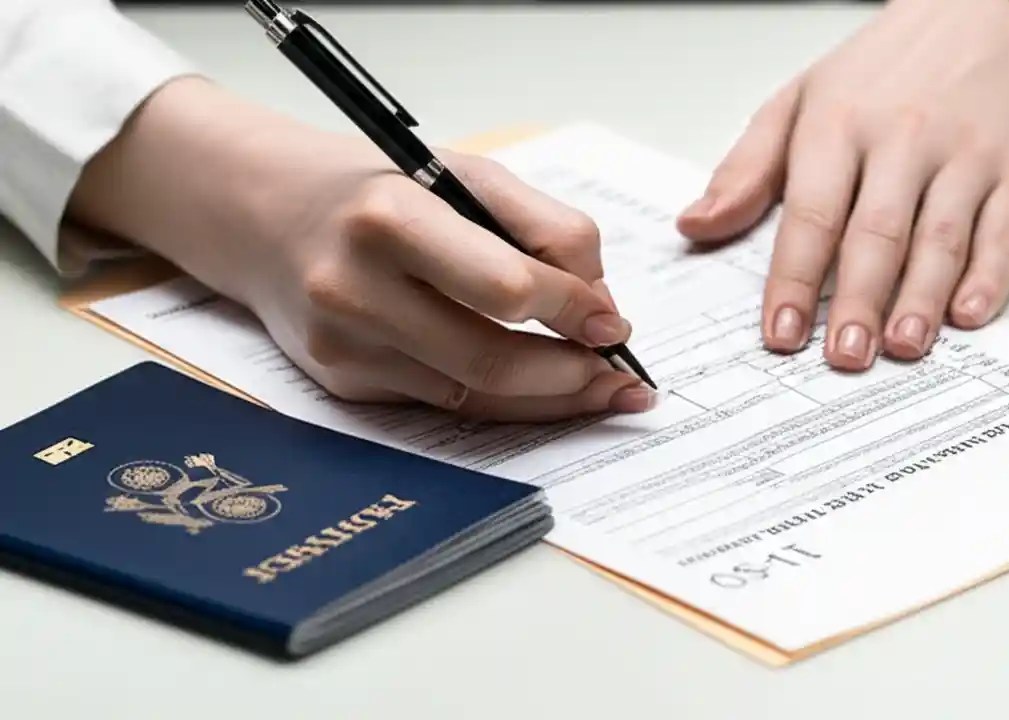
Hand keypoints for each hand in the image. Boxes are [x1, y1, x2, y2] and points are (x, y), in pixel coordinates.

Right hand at [68, 78, 655, 420]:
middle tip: (621, 375)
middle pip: (490, 358)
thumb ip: (545, 229)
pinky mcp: (341, 383)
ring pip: (472, 394)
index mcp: (390, 217)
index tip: (614, 323)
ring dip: (549, 399)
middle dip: (570, 374)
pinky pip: (444, 403)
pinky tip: (542, 390)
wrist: (263, 213)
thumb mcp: (466, 175)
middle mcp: (355, 288)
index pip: (503, 287)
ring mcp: (344, 346)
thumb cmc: (381, 186)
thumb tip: (600, 306)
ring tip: (599, 388)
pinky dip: (503, 401)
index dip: (571, 311)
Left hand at [678, 0, 1008, 368]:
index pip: (811, 214)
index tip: (782, 334)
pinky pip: (1003, 232)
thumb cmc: (878, 74)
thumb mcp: (795, 103)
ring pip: (942, 237)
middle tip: (844, 356)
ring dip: (921, 299)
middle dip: (859, 301)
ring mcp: (965, 156)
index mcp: (839, 124)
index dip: (795, 280)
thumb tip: (695, 225)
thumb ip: (744, 172)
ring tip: (900, 348)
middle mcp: (904, 139)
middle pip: (878, 233)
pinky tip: (967, 315)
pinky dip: (989, 278)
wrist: (976, 20)